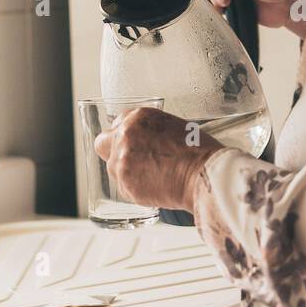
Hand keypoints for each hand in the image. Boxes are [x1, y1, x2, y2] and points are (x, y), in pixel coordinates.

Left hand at [94, 107, 217, 212]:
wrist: (203, 176)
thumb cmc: (199, 152)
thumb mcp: (175, 126)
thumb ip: (152, 131)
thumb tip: (147, 140)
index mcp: (139, 118)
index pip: (118, 122)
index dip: (126, 134)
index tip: (133, 142)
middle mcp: (125, 136)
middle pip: (103, 143)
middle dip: (113, 150)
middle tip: (131, 160)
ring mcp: (122, 161)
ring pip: (113, 167)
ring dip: (127, 172)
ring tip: (153, 176)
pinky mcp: (125, 184)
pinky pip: (124, 187)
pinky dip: (136, 188)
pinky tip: (156, 186)